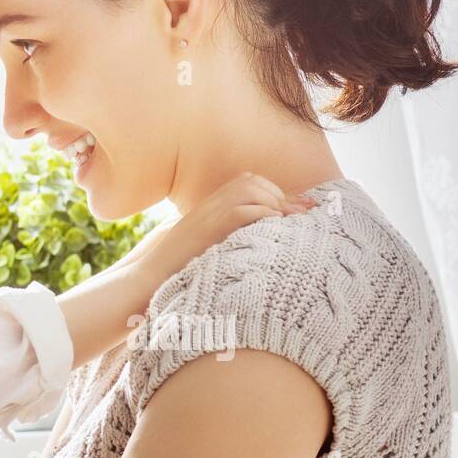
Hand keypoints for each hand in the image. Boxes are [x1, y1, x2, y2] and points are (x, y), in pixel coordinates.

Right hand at [147, 172, 314, 277]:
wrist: (154, 276)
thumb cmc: (182, 267)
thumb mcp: (210, 242)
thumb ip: (231, 231)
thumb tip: (266, 232)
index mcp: (211, 205)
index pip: (249, 182)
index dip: (278, 192)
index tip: (303, 207)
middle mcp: (209, 204)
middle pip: (251, 181)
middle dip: (280, 195)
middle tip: (299, 215)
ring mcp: (208, 213)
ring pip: (249, 189)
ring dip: (274, 201)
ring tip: (289, 220)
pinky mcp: (210, 227)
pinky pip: (241, 209)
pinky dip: (263, 213)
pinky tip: (276, 224)